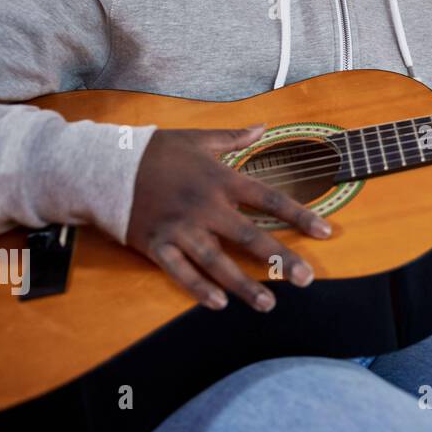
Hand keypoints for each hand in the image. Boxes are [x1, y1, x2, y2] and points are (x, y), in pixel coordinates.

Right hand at [127, 124, 331, 311]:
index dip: (300, 216)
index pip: (269, 199)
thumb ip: (233, 137)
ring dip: (244, 284)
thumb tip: (263, 127)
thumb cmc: (155, 150)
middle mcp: (205, 206)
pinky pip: (180, 272)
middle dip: (280, 259)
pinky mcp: (156, 245)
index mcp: (221, 179)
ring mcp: (180, 228)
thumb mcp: (197, 138)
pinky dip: (199, 289)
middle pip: (250, 237)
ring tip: (268, 304)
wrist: (105, 165)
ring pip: (218, 262)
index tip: (326, 232)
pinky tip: (219, 304)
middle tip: (307, 279)